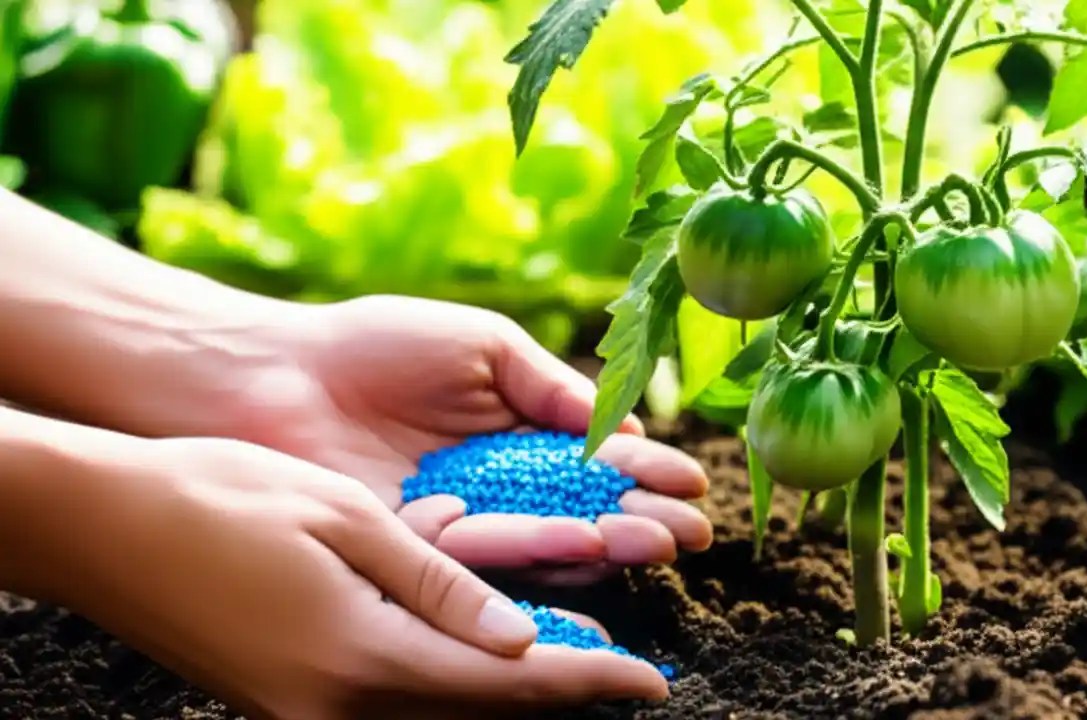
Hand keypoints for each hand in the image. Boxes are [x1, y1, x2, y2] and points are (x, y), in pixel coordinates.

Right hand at [51, 436, 667, 718]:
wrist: (101, 527)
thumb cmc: (222, 497)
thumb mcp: (348, 520)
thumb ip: (441, 588)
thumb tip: (521, 640)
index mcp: (364, 658)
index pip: (508, 687)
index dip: (588, 684)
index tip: (650, 683)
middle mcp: (339, 708)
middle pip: (482, 717)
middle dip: (560, 696)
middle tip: (624, 671)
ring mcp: (308, 715)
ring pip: (443, 718)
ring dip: (511, 695)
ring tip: (575, 661)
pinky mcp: (288, 704)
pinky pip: (397, 707)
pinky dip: (455, 688)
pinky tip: (484, 656)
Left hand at [223, 296, 712, 583]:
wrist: (279, 374)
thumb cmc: (379, 346)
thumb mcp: (483, 346)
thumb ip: (549, 386)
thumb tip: (623, 431)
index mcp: (518, 436)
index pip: (595, 463)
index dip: (646, 473)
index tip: (693, 481)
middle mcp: (499, 488)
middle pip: (583, 513)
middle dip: (642, 521)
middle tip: (693, 532)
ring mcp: (462, 524)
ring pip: (545, 543)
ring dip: (607, 545)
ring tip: (658, 542)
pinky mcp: (419, 553)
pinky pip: (485, 558)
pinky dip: (537, 554)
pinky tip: (586, 547)